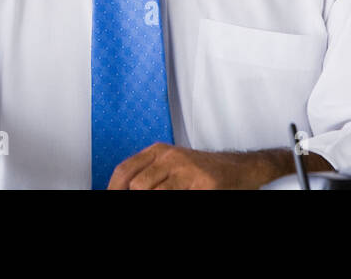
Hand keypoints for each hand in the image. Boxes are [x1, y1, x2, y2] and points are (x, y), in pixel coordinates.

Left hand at [107, 142, 285, 189]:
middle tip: (142, 200)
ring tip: (171, 195)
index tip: (111, 197)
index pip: (124, 170)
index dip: (113, 188)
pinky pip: (177, 197)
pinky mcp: (204, 185)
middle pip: (137, 185)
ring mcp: (188, 170)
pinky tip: (185, 195)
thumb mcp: (171, 165)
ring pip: (155, 193)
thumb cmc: (201, 171)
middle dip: (136, 198)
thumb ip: (147, 174)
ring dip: (157, 198)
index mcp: (159, 151)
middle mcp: (171, 157)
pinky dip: (174, 199)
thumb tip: (122, 189)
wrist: (239, 169)